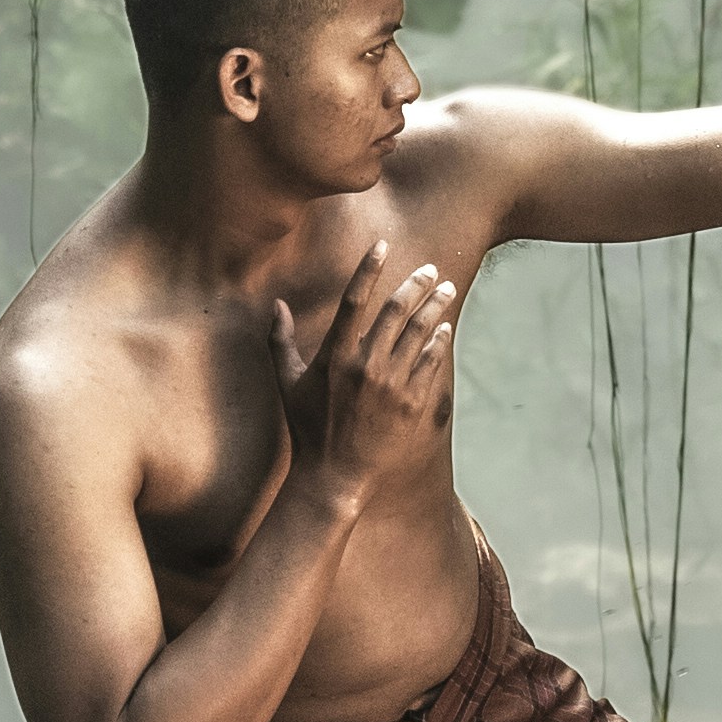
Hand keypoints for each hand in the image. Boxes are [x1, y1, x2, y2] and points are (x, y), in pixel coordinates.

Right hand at [278, 241, 458, 501]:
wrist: (333, 476)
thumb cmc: (307, 427)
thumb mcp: (287, 382)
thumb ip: (279, 340)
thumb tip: (275, 304)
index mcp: (334, 356)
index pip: (354, 301)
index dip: (369, 269)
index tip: (383, 245)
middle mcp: (364, 366)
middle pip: (397, 311)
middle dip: (417, 284)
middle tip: (430, 269)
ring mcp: (391, 385)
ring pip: (420, 333)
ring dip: (436, 306)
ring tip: (446, 289)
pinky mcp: (411, 404)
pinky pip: (431, 363)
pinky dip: (439, 341)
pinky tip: (444, 327)